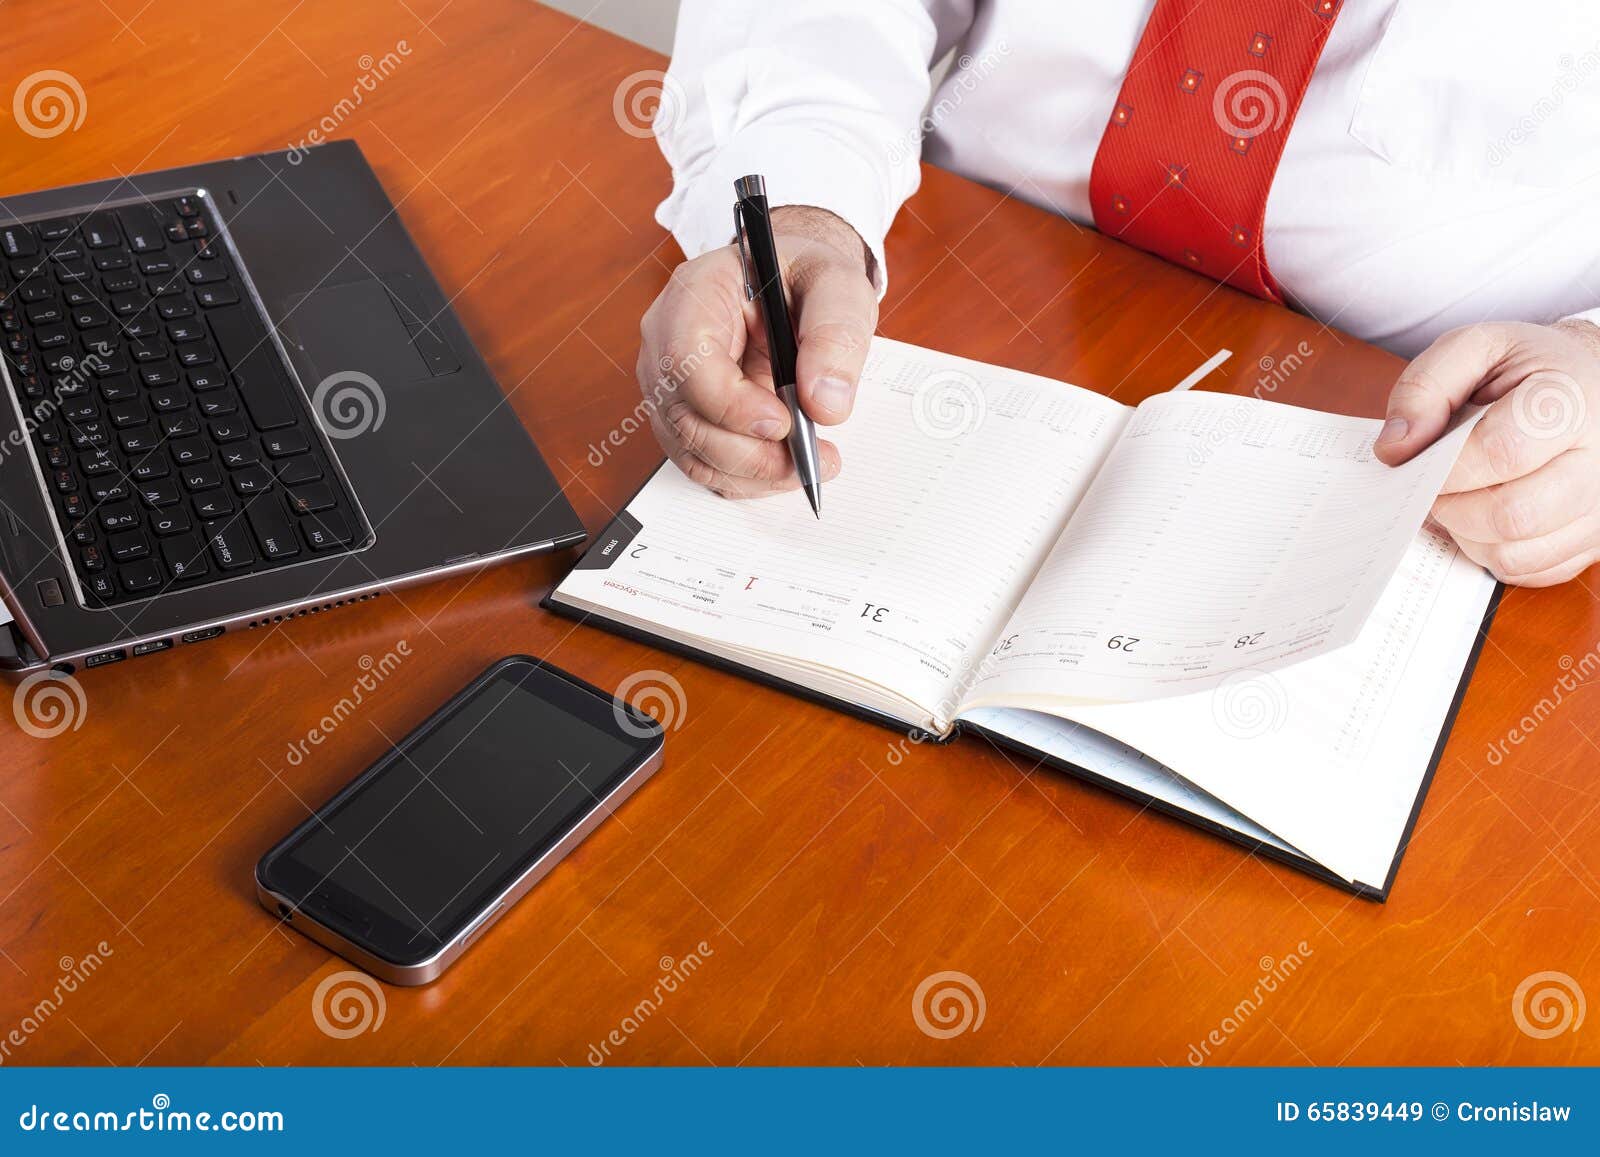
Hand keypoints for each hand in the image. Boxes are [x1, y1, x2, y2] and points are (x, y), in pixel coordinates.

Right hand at [637, 205, 876, 496]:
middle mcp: (666, 344)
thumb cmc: (803, 277)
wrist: (789, 285)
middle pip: (686, 419)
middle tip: (815, 457)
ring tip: (812, 462)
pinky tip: (788, 465)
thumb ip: (836, 336)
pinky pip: (706, 465)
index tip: (783, 421)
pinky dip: (749, 478)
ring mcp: (670, 387)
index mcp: (694, 295)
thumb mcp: (836, 286)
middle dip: (752, 453)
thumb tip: (826, 404)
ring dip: (755, 473)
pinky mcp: (686, 420)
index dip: (730, 404)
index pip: (686, 361)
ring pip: (694, 453)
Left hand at [1375, 319, 1599, 585]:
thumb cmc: (1526, 367)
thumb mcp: (1473, 348)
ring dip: (1468, 533)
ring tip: (1464, 494)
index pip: (1501, 454)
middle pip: (1512, 515)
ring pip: (1517, 552)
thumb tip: (1395, 449)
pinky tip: (1488, 514)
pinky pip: (1531, 570)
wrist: (1590, 382)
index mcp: (1572, 400)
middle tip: (1437, 484)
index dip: (1445, 468)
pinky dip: (1494, 551)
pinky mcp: (1593, 540)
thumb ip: (1425, 388)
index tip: (1420, 461)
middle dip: (1452, 506)